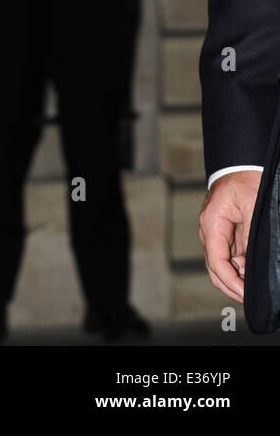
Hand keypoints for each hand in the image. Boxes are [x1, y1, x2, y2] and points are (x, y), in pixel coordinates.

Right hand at [199, 169, 261, 302]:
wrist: (241, 165)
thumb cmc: (246, 181)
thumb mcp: (252, 206)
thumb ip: (249, 235)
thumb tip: (248, 264)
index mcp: (211, 225)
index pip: (216, 262)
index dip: (231, 283)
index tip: (247, 295)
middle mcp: (209, 232)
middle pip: (214, 269)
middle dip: (231, 287)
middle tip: (251, 299)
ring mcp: (216, 234)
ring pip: (221, 266)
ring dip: (236, 279)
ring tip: (256, 287)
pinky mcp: (224, 234)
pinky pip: (229, 257)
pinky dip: (240, 269)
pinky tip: (252, 273)